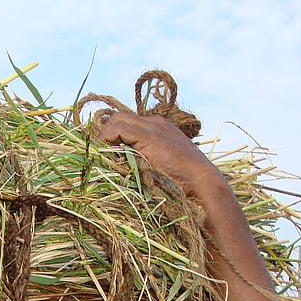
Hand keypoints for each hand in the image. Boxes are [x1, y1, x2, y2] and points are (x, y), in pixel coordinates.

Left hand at [94, 110, 222, 198]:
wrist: (202, 183)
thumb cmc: (183, 183)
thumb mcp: (159, 167)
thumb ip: (142, 160)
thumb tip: (119, 167)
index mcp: (159, 129)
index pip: (128, 122)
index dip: (113, 134)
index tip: (103, 149)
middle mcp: (155, 123)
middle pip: (120, 117)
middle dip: (106, 132)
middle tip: (97, 151)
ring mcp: (153, 127)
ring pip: (117, 119)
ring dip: (105, 135)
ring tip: (99, 153)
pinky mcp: (149, 135)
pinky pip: (118, 128)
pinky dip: (107, 138)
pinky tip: (105, 151)